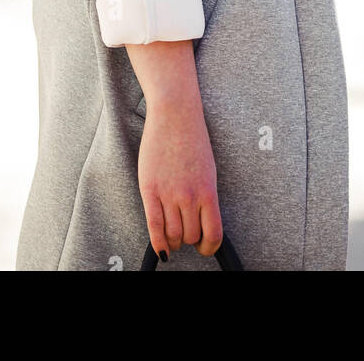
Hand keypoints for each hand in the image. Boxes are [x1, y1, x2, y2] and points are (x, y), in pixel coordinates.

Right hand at [137, 95, 222, 260]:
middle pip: (190, 236)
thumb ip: (205, 197)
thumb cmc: (193, 140)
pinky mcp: (150, 189)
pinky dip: (158, 243)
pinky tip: (161, 248)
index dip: (209, 247)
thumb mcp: (208, 171)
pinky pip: (154, 226)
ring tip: (172, 236)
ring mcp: (169, 193)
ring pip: (173, 235)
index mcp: (208, 191)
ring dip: (173, 241)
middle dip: (188, 240)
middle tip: (185, 235)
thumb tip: (203, 223)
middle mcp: (189, 196)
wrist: (175, 115)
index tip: (205, 247)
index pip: (213, 234)